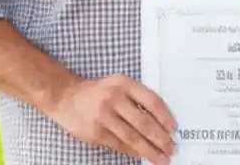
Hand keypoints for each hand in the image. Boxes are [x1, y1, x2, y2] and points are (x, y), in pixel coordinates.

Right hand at [45, 74, 177, 163]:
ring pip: (133, 137)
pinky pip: (120, 145)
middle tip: (172, 148)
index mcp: (123, 83)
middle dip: (161, 139)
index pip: (151, 101)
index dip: (165, 117)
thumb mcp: (117, 85)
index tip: (174, 129)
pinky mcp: (96, 132)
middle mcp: (114, 98)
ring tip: (162, 158)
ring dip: (150, 150)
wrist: (65, 97)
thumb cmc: (97, 92)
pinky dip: (134, 152)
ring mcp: (104, 116)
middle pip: (144, 123)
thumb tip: (161, 121)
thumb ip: (137, 97)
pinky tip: (142, 155)